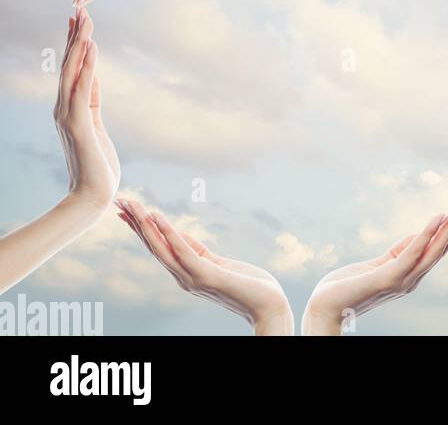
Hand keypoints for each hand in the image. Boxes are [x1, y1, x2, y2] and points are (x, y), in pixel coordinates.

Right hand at [56, 10, 119, 210]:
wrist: (94, 194)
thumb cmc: (98, 165)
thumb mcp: (96, 127)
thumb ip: (91, 104)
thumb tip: (91, 81)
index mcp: (69, 110)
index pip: (71, 72)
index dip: (75, 46)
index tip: (78, 22)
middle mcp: (63, 109)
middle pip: (69, 66)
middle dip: (75, 38)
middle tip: (81, 11)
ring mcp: (68, 116)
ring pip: (73, 73)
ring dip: (79, 46)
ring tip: (86, 22)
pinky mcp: (78, 124)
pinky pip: (82, 90)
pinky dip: (86, 68)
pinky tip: (91, 50)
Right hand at [116, 199, 291, 334]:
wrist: (268, 306)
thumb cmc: (249, 285)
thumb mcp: (219, 264)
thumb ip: (199, 253)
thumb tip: (180, 236)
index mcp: (186, 273)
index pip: (158, 248)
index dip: (141, 228)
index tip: (126, 210)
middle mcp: (183, 277)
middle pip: (153, 246)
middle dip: (135, 223)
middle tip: (119, 201)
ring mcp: (192, 278)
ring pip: (161, 248)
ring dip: (145, 225)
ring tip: (132, 205)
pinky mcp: (206, 276)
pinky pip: (183, 251)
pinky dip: (169, 233)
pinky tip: (158, 217)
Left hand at [303, 201, 447, 334]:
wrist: (324, 308)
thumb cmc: (345, 287)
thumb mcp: (377, 265)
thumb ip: (398, 253)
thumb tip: (417, 236)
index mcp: (409, 275)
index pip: (438, 250)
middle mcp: (411, 279)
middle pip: (442, 248)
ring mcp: (402, 280)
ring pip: (434, 249)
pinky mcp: (388, 277)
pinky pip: (412, 253)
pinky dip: (427, 234)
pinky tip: (438, 218)